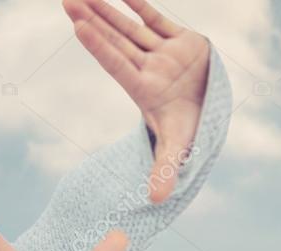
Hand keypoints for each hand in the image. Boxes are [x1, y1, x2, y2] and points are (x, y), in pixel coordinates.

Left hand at [63, 0, 210, 203]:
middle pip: (115, 40)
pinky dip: (139, 3)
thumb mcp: (178, 147)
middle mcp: (149, 67)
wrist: (213, 113)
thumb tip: (157, 200)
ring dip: (107, 9)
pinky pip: (156, 18)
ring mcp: (163, 52)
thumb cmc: (192, 129)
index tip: (78, 27)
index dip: (99, 46)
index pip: (116, 64)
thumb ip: (166, 170)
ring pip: (131, 27)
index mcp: (145, 89)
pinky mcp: (181, 40)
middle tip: (67, 2)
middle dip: (93, 20)